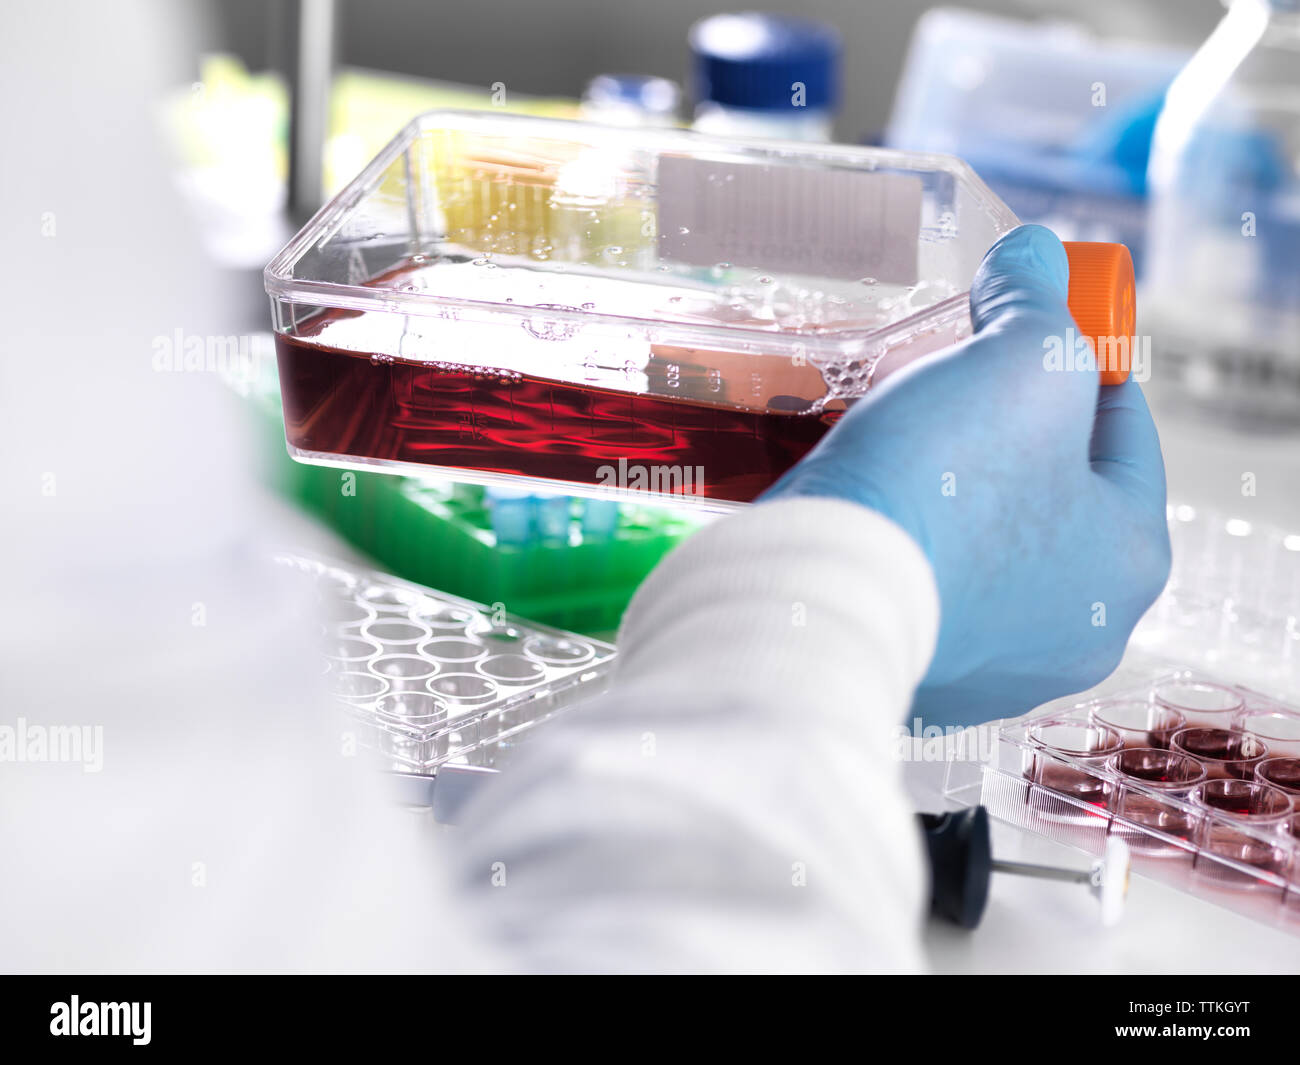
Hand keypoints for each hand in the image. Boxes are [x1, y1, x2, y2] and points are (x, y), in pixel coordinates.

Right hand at [762, 225, 1170, 725]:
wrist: (818, 592)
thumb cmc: (941, 481)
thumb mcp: (1019, 356)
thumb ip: (1037, 297)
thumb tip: (1033, 256)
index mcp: (1129, 560)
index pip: (1123, 429)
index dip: (1078, 356)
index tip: (1028, 321)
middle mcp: (1077, 634)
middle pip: (1049, 489)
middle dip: (1002, 422)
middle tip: (950, 370)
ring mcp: (992, 669)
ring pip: (982, 542)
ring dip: (950, 483)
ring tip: (898, 427)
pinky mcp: (917, 678)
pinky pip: (923, 585)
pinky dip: (904, 539)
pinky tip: (870, 498)